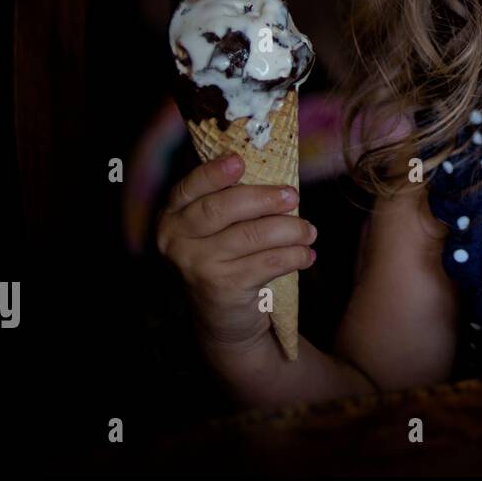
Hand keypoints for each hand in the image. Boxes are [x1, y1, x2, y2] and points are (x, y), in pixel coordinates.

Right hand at [155, 152, 317, 349]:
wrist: (223, 319)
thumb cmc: (227, 259)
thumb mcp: (216, 230)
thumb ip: (230, 200)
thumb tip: (274, 172)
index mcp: (173, 216)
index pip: (189, 187)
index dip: (214, 173)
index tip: (239, 161)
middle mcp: (176, 240)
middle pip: (222, 208)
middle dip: (264, 199)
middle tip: (293, 196)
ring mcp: (196, 265)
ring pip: (251, 235)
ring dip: (289, 229)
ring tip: (309, 231)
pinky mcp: (221, 287)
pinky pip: (267, 262)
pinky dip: (294, 256)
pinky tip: (307, 255)